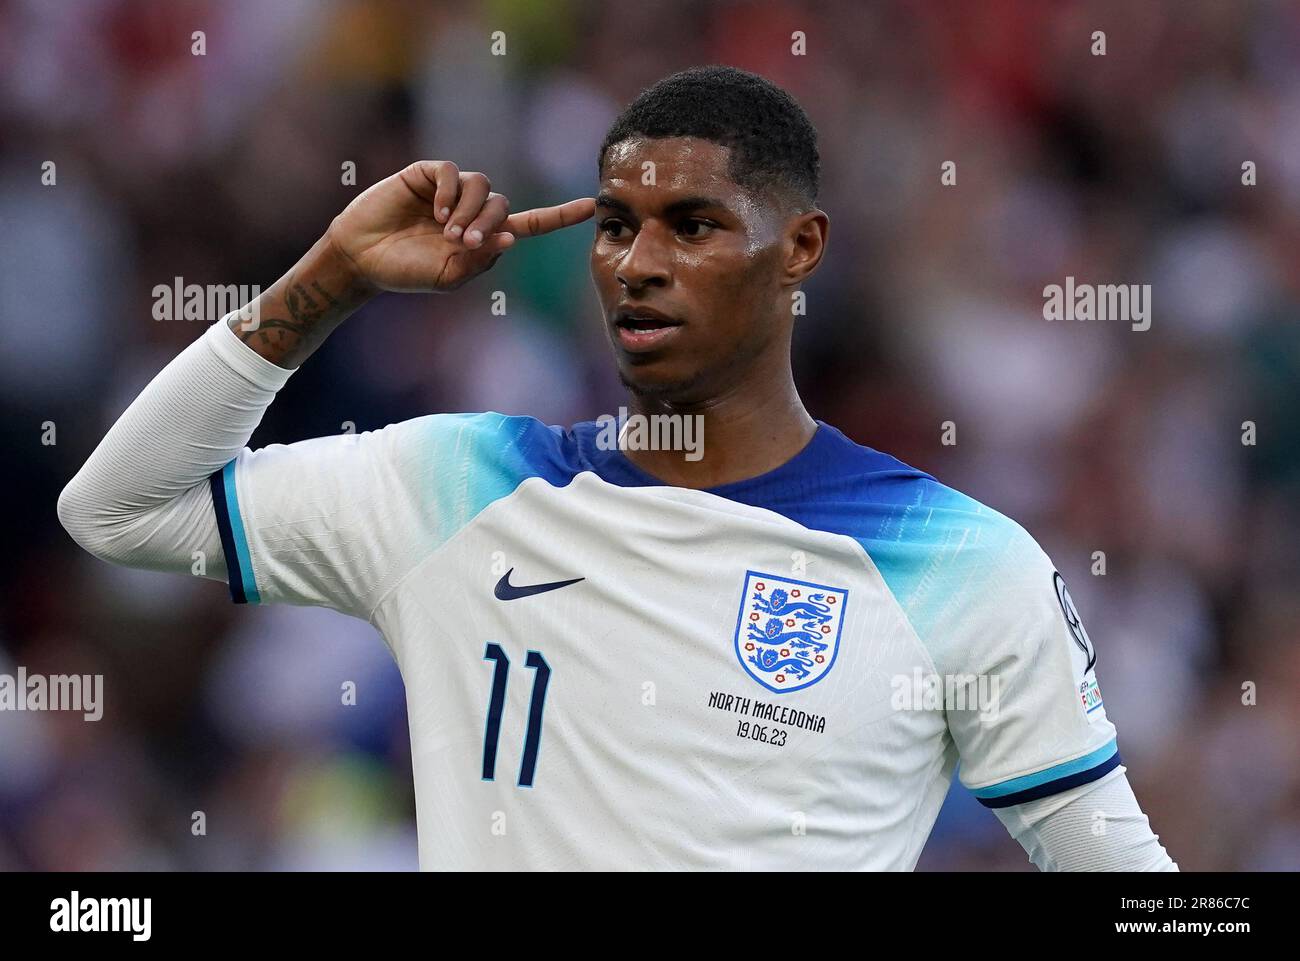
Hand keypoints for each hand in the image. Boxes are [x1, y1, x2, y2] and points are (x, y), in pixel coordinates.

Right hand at [325, 160, 594, 292]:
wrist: (363, 257)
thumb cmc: (406, 272)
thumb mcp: (449, 277)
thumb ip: (480, 259)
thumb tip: (509, 235)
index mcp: (484, 237)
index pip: (530, 223)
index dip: (560, 216)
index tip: (592, 207)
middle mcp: (473, 210)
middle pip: (503, 204)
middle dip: (488, 223)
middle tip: (463, 242)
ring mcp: (450, 191)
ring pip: (481, 186)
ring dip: (470, 210)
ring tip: (447, 232)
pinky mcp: (427, 175)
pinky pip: (451, 171)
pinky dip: (448, 192)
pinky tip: (435, 211)